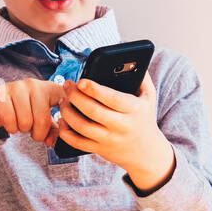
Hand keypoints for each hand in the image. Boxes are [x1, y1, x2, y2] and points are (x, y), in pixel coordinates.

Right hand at [0, 77, 65, 145]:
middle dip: (38, 133)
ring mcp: (16, 87)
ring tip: (21, 125)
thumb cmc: (23, 111)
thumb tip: (52, 142)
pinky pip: (9, 119)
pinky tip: (11, 125)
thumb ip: (52, 130)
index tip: (60, 123)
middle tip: (33, 133)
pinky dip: (11, 127)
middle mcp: (33, 84)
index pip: (64, 98)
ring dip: (23, 129)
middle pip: (42, 118)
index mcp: (48, 88)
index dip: (66, 114)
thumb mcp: (40, 118)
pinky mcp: (0, 95)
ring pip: (25, 120)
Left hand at [52, 71, 174, 189]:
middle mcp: (121, 126)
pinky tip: (62, 121)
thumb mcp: (149, 98)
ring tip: (63, 101)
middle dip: (75, 96)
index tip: (81, 81)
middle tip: (67, 85)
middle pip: (92, 111)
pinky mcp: (100, 150)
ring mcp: (110, 140)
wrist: (147, 153)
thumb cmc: (145, 119)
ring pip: (82, 126)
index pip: (112, 98)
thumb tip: (131, 57)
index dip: (94, 89)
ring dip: (67, 112)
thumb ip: (142, 77)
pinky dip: (65, 132)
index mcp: (134, 110)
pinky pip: (77, 142)